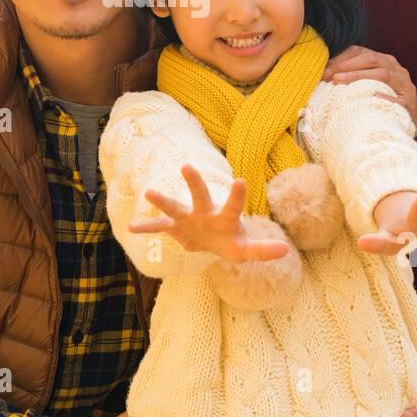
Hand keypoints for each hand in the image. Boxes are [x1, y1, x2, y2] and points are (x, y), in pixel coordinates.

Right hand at [128, 164, 291, 262]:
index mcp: (225, 216)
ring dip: (163, 200)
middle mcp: (205, 211)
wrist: (210, 242)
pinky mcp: (175, 228)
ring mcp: (188, 218)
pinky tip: (131, 227)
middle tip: (187, 167)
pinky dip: (146, 228)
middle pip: (200, 195)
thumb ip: (262, 250)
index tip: (240, 181)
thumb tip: (285, 249)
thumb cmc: (229, 241)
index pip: (233, 204)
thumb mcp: (244, 250)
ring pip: (175, 207)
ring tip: (149, 193)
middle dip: (195, 182)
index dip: (237, 195)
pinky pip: (159, 227)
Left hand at [322, 46, 416, 132]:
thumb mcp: (369, 84)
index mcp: (385, 61)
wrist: (408, 122)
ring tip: (339, 81)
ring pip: (383, 74)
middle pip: (371, 59)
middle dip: (347, 66)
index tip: (324, 70)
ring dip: (359, 76)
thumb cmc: (382, 103)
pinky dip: (383, 97)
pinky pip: (397, 98)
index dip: (341, 59)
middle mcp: (397, 69)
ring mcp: (405, 85)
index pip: (360, 52)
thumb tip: (324, 74)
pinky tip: (370, 97)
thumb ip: (351, 76)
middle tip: (329, 76)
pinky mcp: (410, 103)